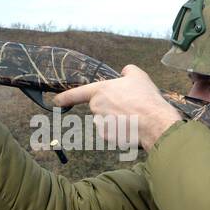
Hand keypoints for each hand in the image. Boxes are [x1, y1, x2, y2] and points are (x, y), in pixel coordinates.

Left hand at [54, 65, 180, 150]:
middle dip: (112, 107)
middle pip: (100, 107)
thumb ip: (127, 71)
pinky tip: (133, 126)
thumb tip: (124, 73)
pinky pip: (113, 132)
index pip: (76, 94)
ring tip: (135, 116)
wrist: (155, 123)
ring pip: (107, 120)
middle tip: (131, 105)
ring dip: (117, 119)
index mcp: (100, 91)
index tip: (55, 101)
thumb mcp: (138, 75)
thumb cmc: (145, 97)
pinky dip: (121, 130)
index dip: (64, 97)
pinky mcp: (108, 137)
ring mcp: (101, 124)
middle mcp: (96, 108)